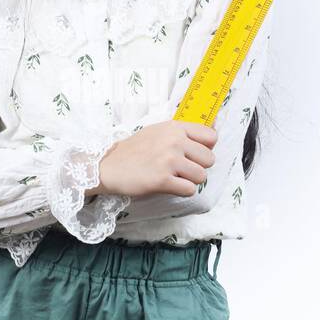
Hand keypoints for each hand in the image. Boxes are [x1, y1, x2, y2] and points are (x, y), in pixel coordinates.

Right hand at [91, 120, 217, 198]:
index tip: (194, 154)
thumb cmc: (134, 150)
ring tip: (174, 177)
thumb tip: (211, 136)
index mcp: (175, 127)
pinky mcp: (163, 180)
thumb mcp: (158, 131)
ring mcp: (169, 160)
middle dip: (198, 167)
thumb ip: (181, 133)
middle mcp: (174, 141)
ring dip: (190, 180)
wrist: (108, 166)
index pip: (211, 137)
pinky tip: (169, 186)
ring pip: (201, 176)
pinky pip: (189, 190)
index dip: (206, 148)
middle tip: (182, 169)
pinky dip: (181, 191)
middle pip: (209, 159)